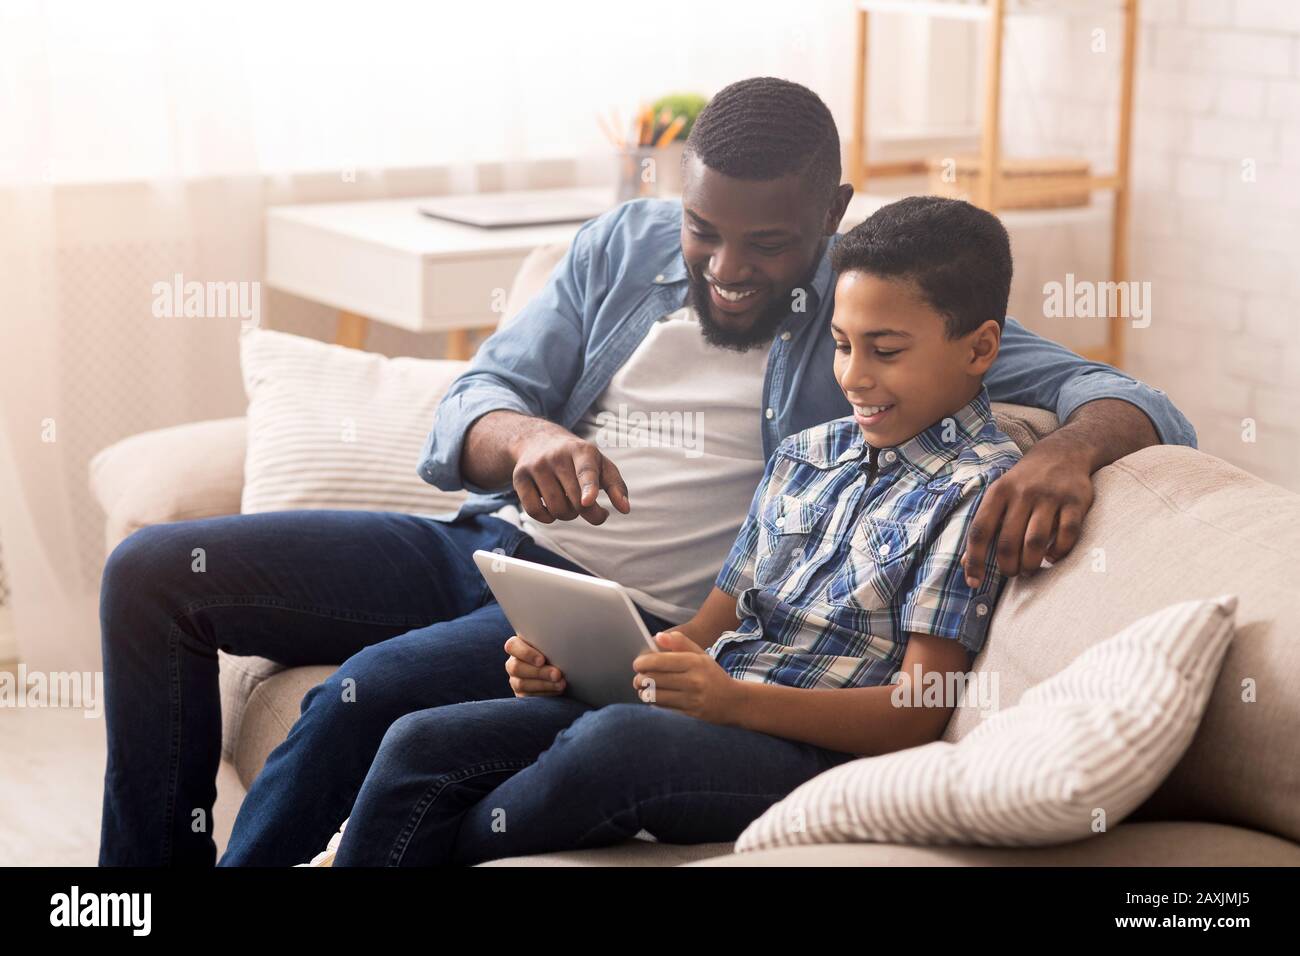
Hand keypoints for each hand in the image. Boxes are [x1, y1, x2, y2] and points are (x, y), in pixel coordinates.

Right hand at [504, 635, 565, 696]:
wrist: (563, 669)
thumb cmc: (557, 651)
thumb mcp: (552, 644)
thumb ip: (550, 642)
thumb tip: (563, 640)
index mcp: (518, 646)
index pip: (512, 646)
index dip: (526, 653)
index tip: (542, 660)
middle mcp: (513, 663)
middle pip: (516, 667)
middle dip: (539, 672)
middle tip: (557, 674)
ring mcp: (515, 679)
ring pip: (521, 684)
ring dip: (544, 684)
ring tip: (561, 683)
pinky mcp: (522, 694)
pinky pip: (528, 696)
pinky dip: (545, 693)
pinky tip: (557, 690)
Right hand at [511, 426, 630, 525]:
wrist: (538, 440)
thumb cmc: (579, 459)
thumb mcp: (601, 465)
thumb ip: (616, 486)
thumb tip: (625, 509)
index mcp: (582, 451)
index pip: (586, 471)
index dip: (589, 488)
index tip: (589, 501)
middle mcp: (557, 456)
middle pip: (575, 501)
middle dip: (588, 513)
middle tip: (590, 507)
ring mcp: (536, 466)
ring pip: (556, 509)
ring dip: (567, 515)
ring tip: (569, 501)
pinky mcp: (519, 477)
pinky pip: (534, 511)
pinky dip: (547, 518)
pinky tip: (551, 508)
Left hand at [631, 630, 739, 723]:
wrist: (733, 701)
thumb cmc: (712, 675)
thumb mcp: (700, 655)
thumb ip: (680, 642)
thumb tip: (658, 636)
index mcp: (695, 662)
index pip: (660, 661)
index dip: (643, 662)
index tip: (637, 664)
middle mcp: (694, 681)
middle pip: (654, 679)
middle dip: (640, 678)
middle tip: (637, 677)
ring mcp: (692, 699)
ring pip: (656, 695)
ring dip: (644, 692)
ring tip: (642, 688)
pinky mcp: (689, 713)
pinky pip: (663, 707)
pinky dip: (654, 701)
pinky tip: (653, 697)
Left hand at [962, 436, 1093, 585]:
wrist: (1062, 453)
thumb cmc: (1024, 482)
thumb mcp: (999, 496)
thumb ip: (984, 527)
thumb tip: (966, 564)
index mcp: (998, 492)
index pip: (980, 531)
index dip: (974, 559)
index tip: (974, 582)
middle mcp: (1022, 493)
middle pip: (1007, 542)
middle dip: (1007, 566)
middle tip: (1012, 573)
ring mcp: (1050, 497)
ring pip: (1035, 542)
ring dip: (1030, 563)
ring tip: (1029, 569)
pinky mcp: (1075, 502)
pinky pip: (1066, 535)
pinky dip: (1058, 552)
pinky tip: (1052, 557)